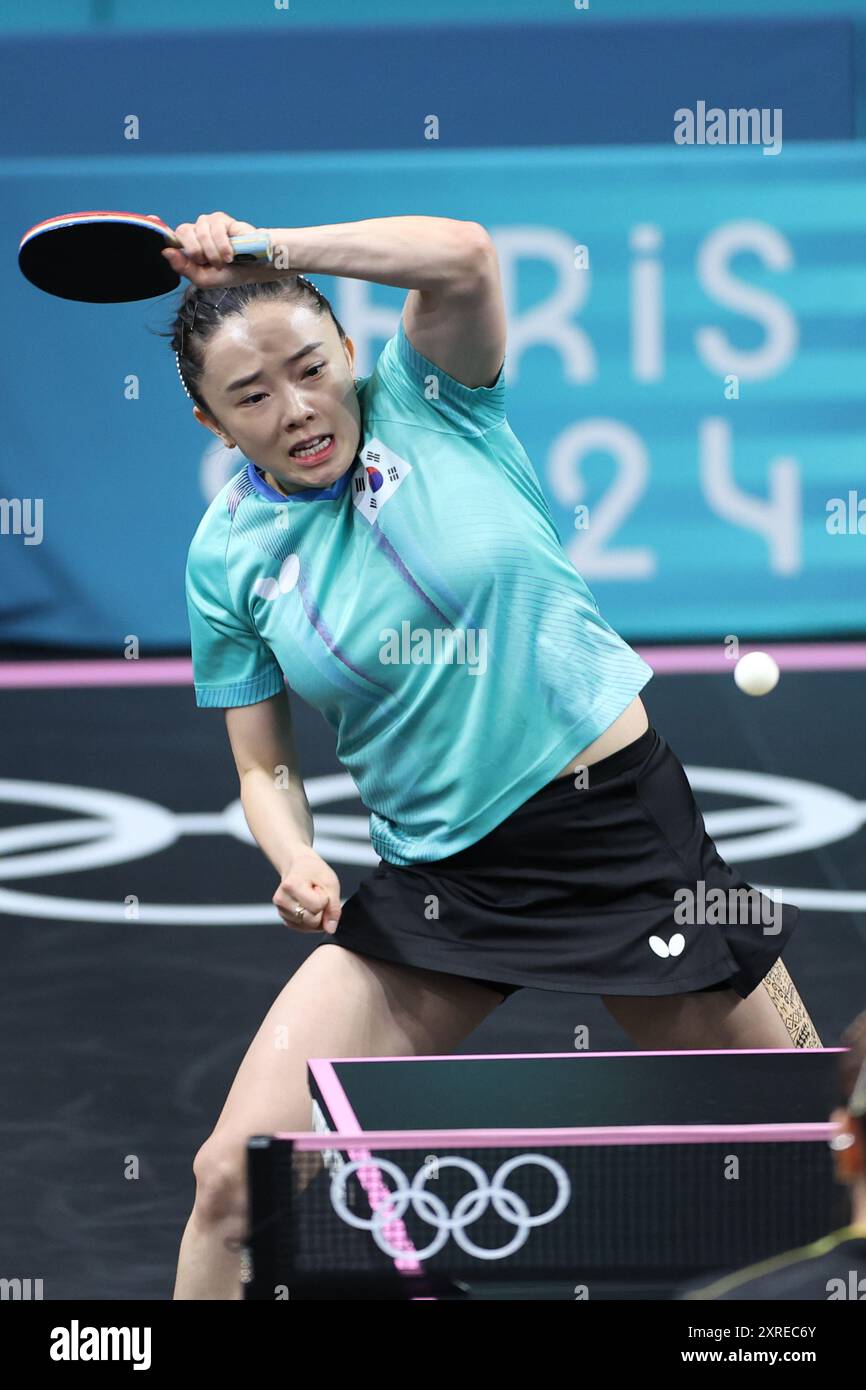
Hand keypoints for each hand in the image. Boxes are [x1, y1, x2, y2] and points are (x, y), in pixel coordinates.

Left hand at [160, 210, 281, 288]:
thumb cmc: (228, 273)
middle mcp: (195, 231)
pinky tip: (230, 254)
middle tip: (209, 263)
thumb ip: (184, 267)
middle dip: (196, 252)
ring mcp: (207, 223)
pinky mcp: (221, 219)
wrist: (253, 268)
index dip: (161, 230)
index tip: (153, 221)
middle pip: (183, 232)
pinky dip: (222, 246)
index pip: (170, 235)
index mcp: (187, 246)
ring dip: (212, 252)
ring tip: (224, 261)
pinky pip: (215, 229)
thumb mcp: (203, 278)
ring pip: (200, 233)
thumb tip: (166, 252)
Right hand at [273, 848, 342, 933]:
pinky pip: (303, 928)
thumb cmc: (315, 872)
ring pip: (308, 926)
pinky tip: (309, 906)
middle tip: (317, 894)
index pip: (317, 906)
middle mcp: (281, 899)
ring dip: (316, 916)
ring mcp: (280, 910)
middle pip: (312, 920)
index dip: (325, 899)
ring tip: (311, 899)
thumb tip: (330, 929)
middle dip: (321, 910)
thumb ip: (333, 907)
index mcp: (291, 885)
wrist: (298, 866)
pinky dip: (311, 921)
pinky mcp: (283, 918)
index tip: (319, 888)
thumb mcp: (330, 883)